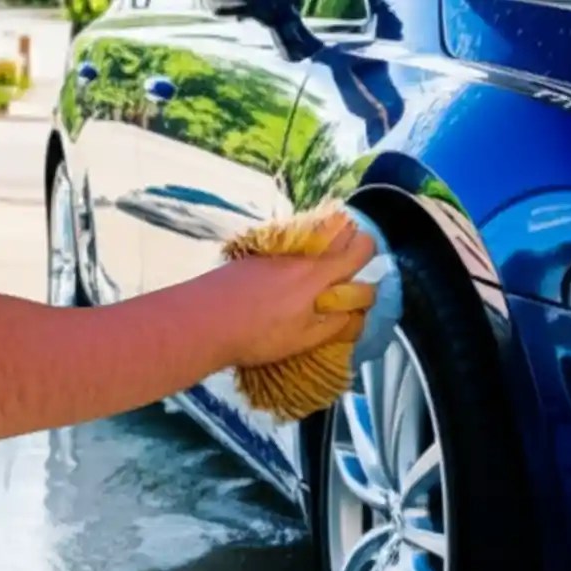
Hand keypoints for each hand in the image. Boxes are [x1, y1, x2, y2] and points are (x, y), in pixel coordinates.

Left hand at [198, 209, 377, 367]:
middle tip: (346, 267)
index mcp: (319, 276)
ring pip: (314, 237)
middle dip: (351, 242)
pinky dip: (299, 255)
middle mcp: (301, 256)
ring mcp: (277, 252)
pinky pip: (290, 247)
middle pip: (340, 230)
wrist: (202, 320)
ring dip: (325, 245)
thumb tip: (357, 314)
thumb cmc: (257, 336)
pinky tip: (287, 279)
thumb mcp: (303, 341)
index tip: (365, 273)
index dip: (369, 256)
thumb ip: (336, 325)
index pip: (360, 249)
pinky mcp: (257, 256)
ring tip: (319, 271)